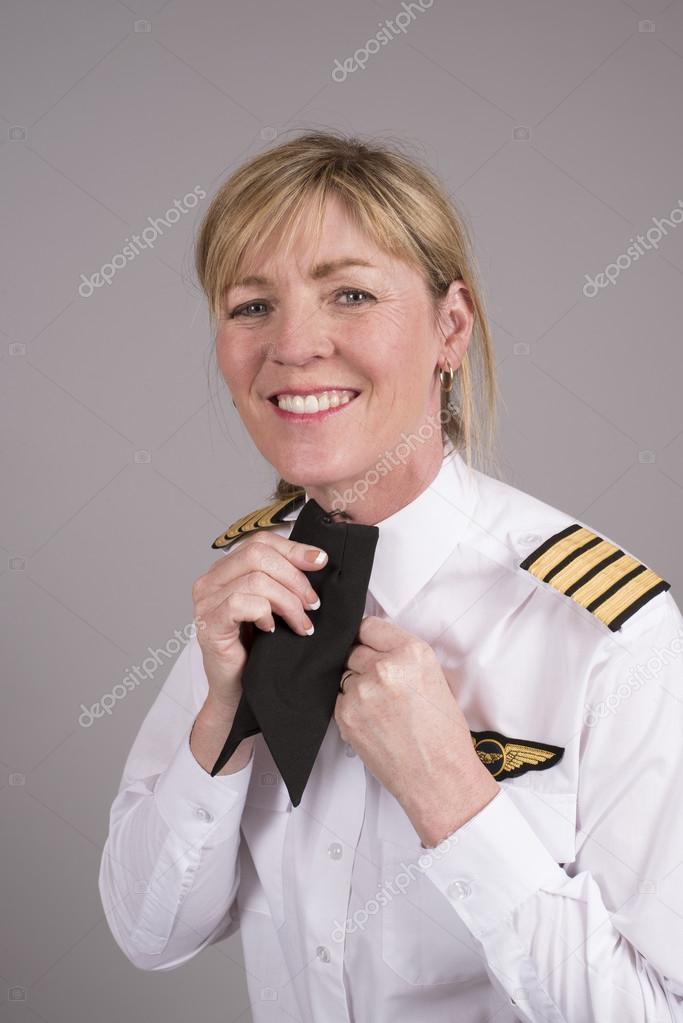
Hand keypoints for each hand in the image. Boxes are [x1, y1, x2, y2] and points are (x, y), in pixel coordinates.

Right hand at [192, 534, 326, 707]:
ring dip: (288, 603)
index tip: (321, 562)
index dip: (293, 548)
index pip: (259, 541)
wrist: (238, 691)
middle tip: (312, 604)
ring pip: (256, 580)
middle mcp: (210, 581)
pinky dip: (265, 613)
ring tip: (301, 624)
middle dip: (295, 578)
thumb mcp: (275, 605)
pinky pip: (242, 603)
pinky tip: (271, 629)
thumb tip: (317, 558)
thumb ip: (284, 580)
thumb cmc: (256, 649)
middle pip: (258, 554)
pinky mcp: (209, 624)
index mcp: (225, 570)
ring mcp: (206, 602)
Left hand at [334, 616, 500, 845]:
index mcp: (412, 653)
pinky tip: (372, 722)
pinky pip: (338, 700)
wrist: (438, 777)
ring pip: (344, 675)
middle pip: (354, 650)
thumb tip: (379, 648)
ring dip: (355, 686)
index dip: (368, 637)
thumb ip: (406, 658)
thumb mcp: (437, 680)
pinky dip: (350, 708)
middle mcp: (385, 667)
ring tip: (379, 708)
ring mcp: (361, 692)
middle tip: (379, 684)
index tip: (366, 643)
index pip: (370, 626)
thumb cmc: (443, 736)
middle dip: (362, 663)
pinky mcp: (346, 715)